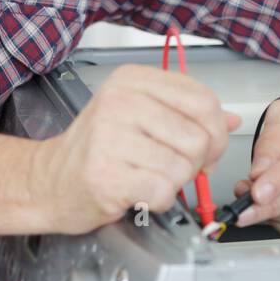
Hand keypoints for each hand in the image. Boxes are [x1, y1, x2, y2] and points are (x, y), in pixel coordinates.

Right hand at [31, 64, 239, 233]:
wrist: (48, 182)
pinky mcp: (107, 174)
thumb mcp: (140, 117)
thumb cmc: (96, 150)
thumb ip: (186, 114)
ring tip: (146, 176)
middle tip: (171, 166)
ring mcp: (110, 137)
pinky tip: (138, 192)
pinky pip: (164, 190)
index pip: (203, 99)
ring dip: (174, 182)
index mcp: (131, 80)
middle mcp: (120, 101)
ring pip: (184, 166)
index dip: (215, 130)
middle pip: (200, 136)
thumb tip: (231, 119)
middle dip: (196, 162)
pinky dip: (159, 200)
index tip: (204, 145)